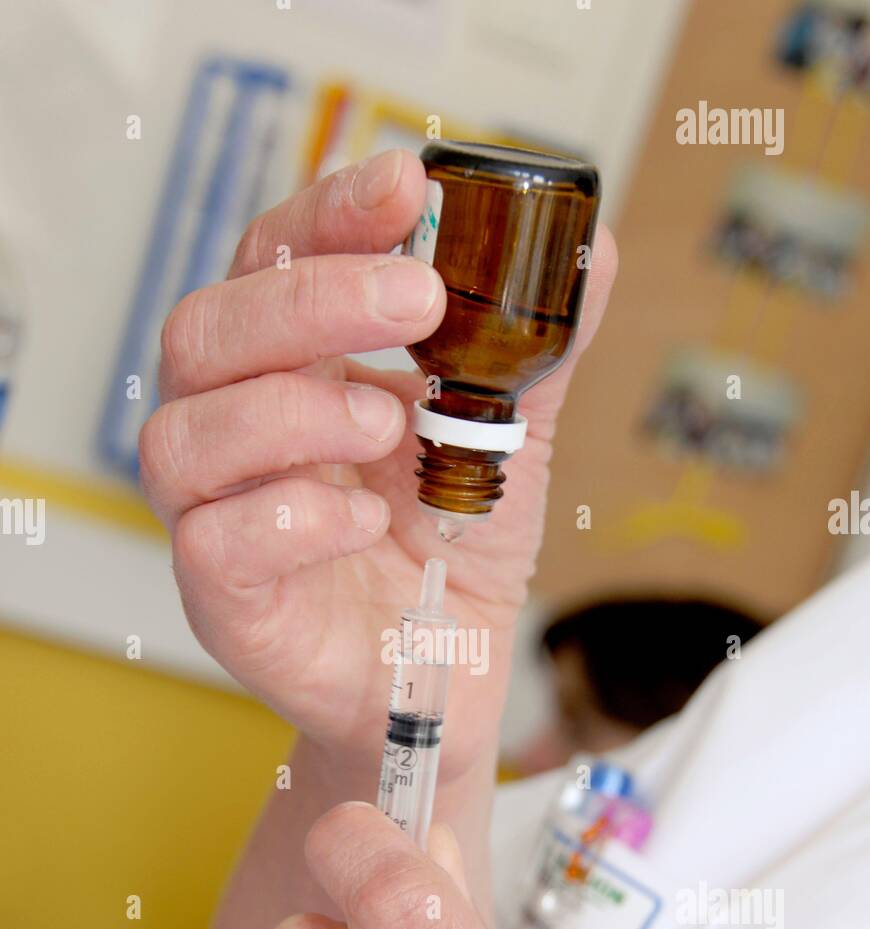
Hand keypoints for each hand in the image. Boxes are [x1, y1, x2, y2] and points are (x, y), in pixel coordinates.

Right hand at [139, 150, 616, 781]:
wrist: (446, 678)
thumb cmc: (453, 555)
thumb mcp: (506, 443)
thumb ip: (534, 355)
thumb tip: (591, 252)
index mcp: (294, 369)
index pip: (271, 261)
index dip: (326, 213)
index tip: (406, 183)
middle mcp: (236, 431)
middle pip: (206, 329)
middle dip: (311, 299)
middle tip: (417, 298)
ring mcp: (216, 516)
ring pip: (183, 433)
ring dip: (293, 409)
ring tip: (390, 426)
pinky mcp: (224, 600)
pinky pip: (214, 541)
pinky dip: (295, 516)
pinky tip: (365, 521)